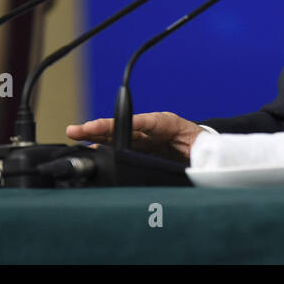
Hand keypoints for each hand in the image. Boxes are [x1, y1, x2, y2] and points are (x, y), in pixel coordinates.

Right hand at [65, 111, 203, 159]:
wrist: (207, 153)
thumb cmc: (206, 149)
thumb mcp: (205, 150)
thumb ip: (199, 155)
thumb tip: (196, 160)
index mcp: (170, 124)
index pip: (146, 122)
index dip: (125, 125)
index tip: (106, 127)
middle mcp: (153, 129)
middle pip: (124, 127)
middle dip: (101, 127)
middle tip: (78, 129)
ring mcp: (145, 139)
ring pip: (118, 135)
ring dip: (97, 136)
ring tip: (76, 135)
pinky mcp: (140, 149)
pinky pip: (120, 147)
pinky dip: (105, 148)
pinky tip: (90, 150)